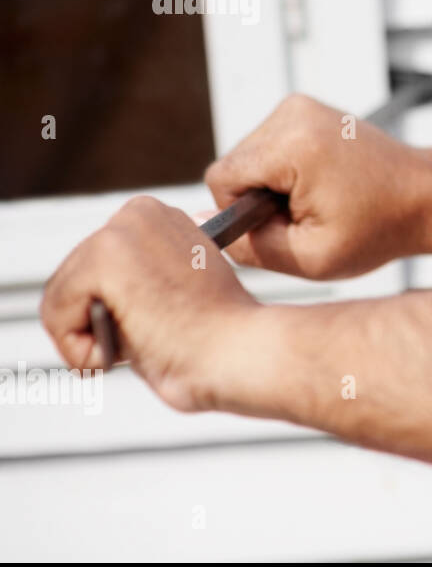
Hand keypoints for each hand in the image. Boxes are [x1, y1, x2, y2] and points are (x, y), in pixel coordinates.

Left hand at [40, 196, 258, 411]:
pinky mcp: (104, 259)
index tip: (157, 322)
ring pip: (60, 299)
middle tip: (152, 336)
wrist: (240, 352)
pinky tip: (129, 346)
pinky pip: (56, 316)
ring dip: (93, 338)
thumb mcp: (173, 290)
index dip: (115, 310)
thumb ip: (140, 278)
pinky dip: (84, 349)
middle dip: (99, 322)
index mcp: (157, 218)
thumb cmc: (219, 336)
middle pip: (71, 280)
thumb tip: (105, 296)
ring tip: (144, 342)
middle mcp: (139, 214)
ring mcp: (121, 232)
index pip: (94, 267)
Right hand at [204, 93, 431, 279]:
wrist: (426, 196)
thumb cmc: (380, 228)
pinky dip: (286, 170)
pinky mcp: (306, 109)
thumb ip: (250, 247)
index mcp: (294, 143)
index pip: (222, 178)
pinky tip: (322, 184)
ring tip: (319, 200)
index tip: (285, 224)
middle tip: (309, 216)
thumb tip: (202, 223)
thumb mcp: (311, 257)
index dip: (244, 212)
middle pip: (234, 164)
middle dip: (260, 197)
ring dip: (273, 185)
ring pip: (249, 156)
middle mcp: (294, 113)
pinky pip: (269, 146)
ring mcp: (301, 105)